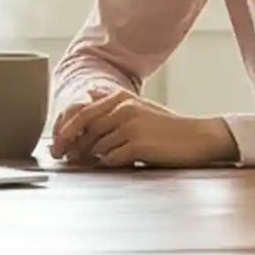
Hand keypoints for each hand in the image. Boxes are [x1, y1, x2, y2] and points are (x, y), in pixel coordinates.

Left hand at [50, 88, 237, 167]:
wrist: (196, 137)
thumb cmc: (166, 126)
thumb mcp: (138, 106)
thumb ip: (112, 100)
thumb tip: (89, 92)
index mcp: (120, 97)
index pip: (82, 111)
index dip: (66, 129)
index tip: (57, 143)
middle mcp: (123, 108)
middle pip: (86, 129)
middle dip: (73, 145)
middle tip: (65, 157)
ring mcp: (130, 125)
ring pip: (97, 145)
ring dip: (93, 156)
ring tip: (93, 161)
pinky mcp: (138, 144)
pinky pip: (111, 157)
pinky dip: (110, 162)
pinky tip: (116, 162)